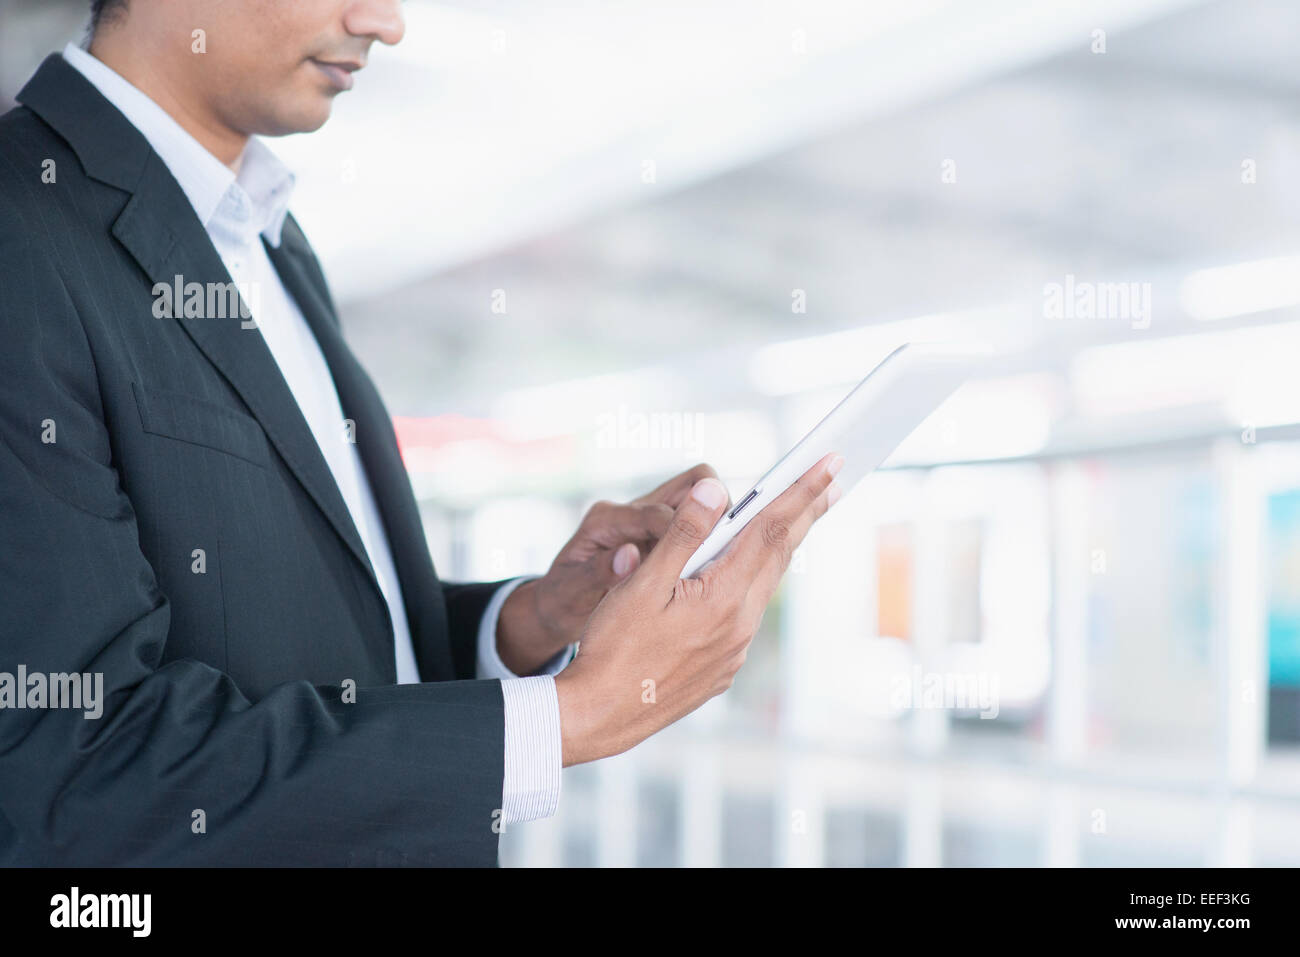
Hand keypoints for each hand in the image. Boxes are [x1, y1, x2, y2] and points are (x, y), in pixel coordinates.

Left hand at [495, 463, 730, 674]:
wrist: (560, 606)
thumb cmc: (563, 598)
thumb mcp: (571, 591)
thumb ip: (597, 573)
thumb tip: (627, 556)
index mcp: (607, 519)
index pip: (656, 513)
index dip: (684, 531)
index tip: (706, 553)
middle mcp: (633, 511)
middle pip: (691, 485)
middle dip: (717, 509)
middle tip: (738, 541)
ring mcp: (654, 521)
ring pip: (704, 502)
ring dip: (723, 525)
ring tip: (742, 555)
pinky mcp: (669, 537)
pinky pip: (706, 527)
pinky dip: (723, 542)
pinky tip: (736, 569)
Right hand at [554, 452, 843, 764]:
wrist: (599, 716)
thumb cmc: (612, 648)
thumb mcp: (641, 583)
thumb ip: (683, 533)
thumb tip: (717, 489)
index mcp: (722, 597)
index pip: (771, 528)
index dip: (802, 490)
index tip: (831, 461)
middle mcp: (740, 625)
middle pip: (780, 554)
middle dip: (806, 512)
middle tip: (833, 480)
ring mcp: (734, 650)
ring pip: (763, 584)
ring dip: (780, 547)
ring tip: (796, 518)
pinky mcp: (721, 668)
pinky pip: (744, 614)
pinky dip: (752, 581)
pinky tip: (743, 574)